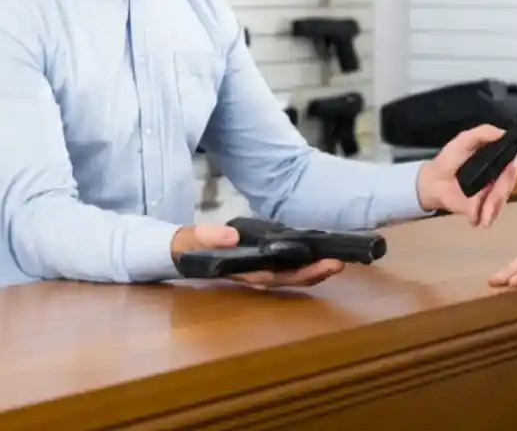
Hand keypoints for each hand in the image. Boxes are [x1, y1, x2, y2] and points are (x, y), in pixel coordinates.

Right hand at [171, 225, 343, 289]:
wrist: (178, 253)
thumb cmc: (187, 248)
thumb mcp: (191, 239)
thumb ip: (208, 237)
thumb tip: (232, 236)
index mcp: (240, 271)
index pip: (274, 276)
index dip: (298, 273)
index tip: (320, 264)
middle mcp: (253, 275)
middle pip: (289, 279)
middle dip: (314, 273)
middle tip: (338, 263)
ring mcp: (258, 271)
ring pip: (290, 276)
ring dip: (313, 271)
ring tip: (336, 262)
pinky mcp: (261, 263)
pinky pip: (286, 268)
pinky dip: (303, 264)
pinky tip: (318, 257)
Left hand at [415, 124, 516, 227]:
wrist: (432, 181)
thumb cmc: (449, 159)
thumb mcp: (464, 140)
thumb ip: (482, 133)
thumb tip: (503, 132)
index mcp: (495, 162)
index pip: (512, 164)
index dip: (514, 166)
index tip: (513, 166)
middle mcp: (496, 179)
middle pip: (508, 184)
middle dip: (503, 190)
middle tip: (494, 194)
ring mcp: (489, 195)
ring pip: (500, 200)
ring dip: (494, 207)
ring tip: (485, 214)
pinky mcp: (480, 209)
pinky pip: (490, 215)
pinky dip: (487, 217)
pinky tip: (482, 220)